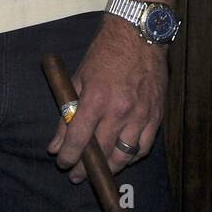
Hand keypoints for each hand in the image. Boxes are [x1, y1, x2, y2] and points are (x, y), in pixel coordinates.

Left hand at [46, 15, 167, 183]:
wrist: (138, 36)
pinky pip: (144, 147)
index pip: (79, 139)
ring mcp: (140, 115)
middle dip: (86, 169)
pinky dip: (132, 157)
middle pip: (101, 152)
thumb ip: (67, 111)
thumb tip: (55, 142)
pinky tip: (122, 158)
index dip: (68, 156)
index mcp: (96, 100)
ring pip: (125, 155)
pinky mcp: (156, 115)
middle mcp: (119, 111)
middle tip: (77, 175)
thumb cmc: (104, 53)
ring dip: (110, 168)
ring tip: (100, 171)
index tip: (62, 163)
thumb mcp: (79, 78)